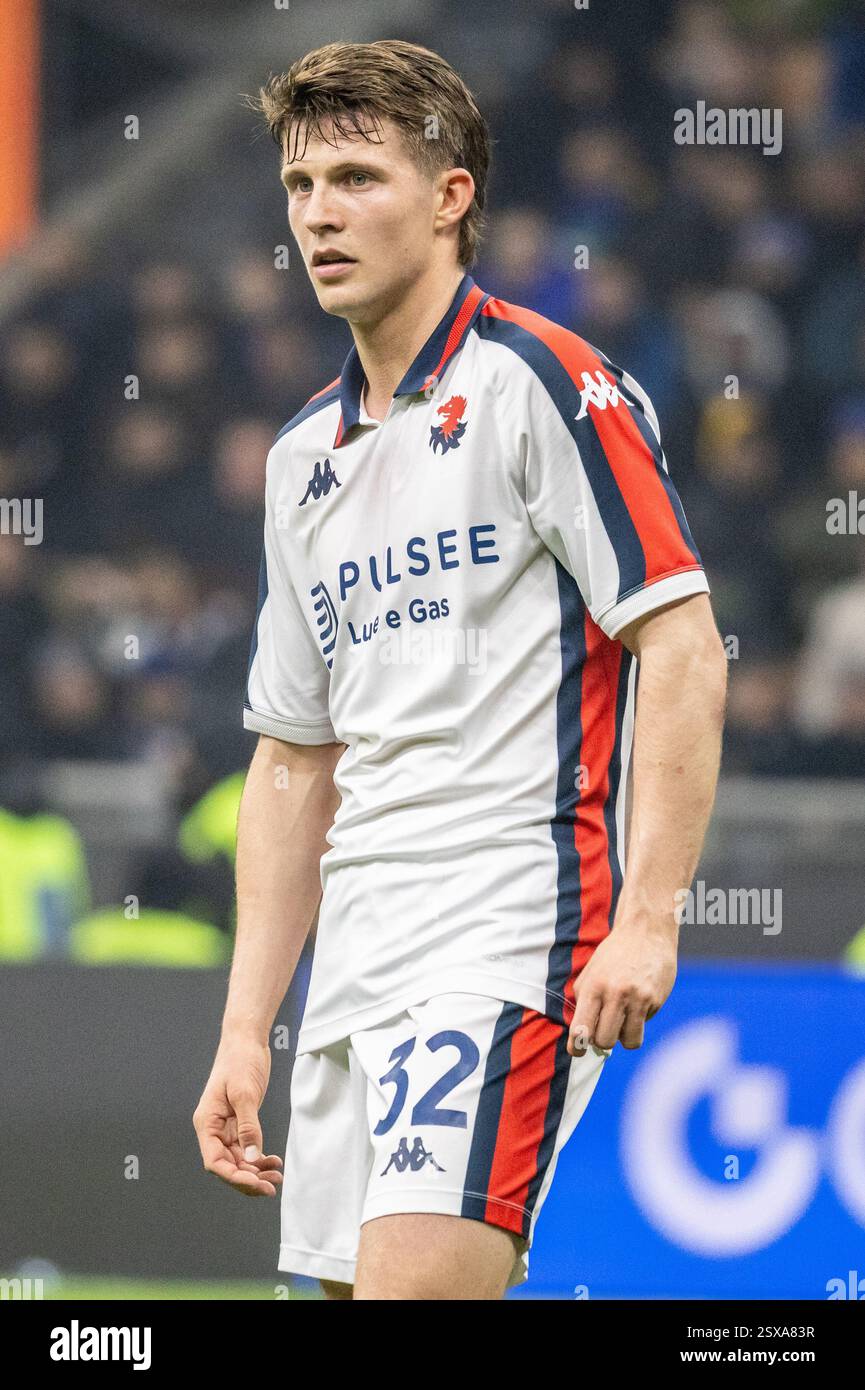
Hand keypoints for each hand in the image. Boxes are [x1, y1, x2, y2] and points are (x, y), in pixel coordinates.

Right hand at [193, 1035, 283, 1195]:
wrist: (246, 1039)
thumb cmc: (240, 1060)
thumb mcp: (245, 1093)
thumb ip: (248, 1127)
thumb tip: (251, 1158)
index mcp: (206, 1122)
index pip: (214, 1161)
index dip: (234, 1177)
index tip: (255, 1184)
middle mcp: (213, 1128)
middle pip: (227, 1165)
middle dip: (248, 1179)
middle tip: (272, 1187)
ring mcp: (225, 1127)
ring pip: (238, 1160)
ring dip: (255, 1171)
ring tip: (277, 1177)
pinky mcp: (238, 1122)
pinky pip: (246, 1148)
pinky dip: (259, 1157)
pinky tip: (273, 1162)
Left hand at [566, 924, 676, 1055]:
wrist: (646, 931)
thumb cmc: (614, 955)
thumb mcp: (591, 972)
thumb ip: (584, 1001)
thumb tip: (581, 1035)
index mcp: (593, 987)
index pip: (581, 1029)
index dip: (576, 1046)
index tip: (576, 1051)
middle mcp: (615, 994)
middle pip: (605, 1042)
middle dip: (603, 1041)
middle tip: (604, 1029)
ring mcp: (638, 999)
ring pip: (629, 1041)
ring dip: (624, 1036)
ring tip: (623, 1018)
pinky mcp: (656, 1000)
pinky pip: (645, 1025)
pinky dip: (640, 1019)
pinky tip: (639, 999)